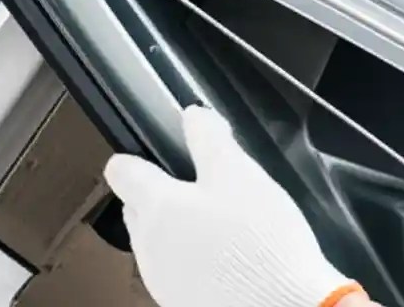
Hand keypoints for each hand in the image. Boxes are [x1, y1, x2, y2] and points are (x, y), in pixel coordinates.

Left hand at [104, 105, 365, 306]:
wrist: (281, 303)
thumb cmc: (260, 243)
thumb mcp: (240, 173)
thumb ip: (210, 139)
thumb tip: (194, 116)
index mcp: (157, 206)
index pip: (121, 171)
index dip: (135, 157)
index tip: (147, 154)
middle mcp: (149, 245)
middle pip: (138, 207)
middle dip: (162, 193)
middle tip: (202, 186)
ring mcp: (161, 278)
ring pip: (157, 241)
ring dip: (179, 228)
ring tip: (223, 223)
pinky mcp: (179, 300)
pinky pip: (176, 270)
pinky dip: (193, 258)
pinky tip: (226, 255)